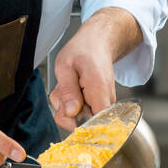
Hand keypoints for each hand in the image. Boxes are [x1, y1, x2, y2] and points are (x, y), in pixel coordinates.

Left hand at [49, 8, 138, 130]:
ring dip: (65, 105)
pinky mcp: (97, 105)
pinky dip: (69, 103)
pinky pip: (79, 112)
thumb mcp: (65, 66)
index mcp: (99, 91)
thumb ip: (68, 91)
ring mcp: (102, 104)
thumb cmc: (82, 51)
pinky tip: (71, 88)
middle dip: (65, 111)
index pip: (94, 124)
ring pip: (78, 118)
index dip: (76, 124)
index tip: (66, 110)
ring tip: (68, 84)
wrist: (97, 43)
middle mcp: (105, 101)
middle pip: (83, 124)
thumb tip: (71, 112)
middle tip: (62, 90)